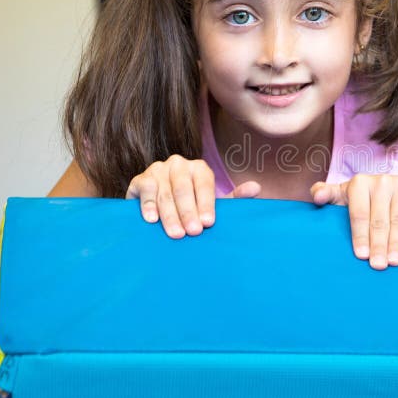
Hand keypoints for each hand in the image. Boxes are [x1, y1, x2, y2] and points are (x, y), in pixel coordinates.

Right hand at [126, 154, 259, 237]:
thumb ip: (234, 198)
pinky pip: (145, 190)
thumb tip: (256, 187)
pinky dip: (148, 206)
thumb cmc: (192, 206)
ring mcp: (158, 170)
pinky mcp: (140, 179)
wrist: (159, 206)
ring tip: (176, 233)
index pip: (204, 184)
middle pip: (184, 188)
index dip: (206, 204)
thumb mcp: (213, 203)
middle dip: (188, 212)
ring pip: (165, 192)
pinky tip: (152, 220)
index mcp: (199, 168)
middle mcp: (179, 164)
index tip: (208, 223)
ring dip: (170, 215)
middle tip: (193, 232)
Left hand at [310, 174, 397, 269]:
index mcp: (359, 183)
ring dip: (396, 242)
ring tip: (394, 261)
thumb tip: (317, 197)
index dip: (360, 236)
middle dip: (379, 244)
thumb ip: (324, 194)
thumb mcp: (341, 195)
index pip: (359, 214)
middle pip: (379, 220)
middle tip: (378, 265)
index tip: (361, 256)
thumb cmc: (361, 199)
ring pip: (397, 218)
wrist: (389, 189)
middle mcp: (380, 182)